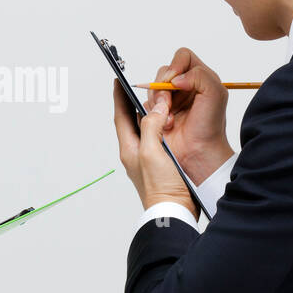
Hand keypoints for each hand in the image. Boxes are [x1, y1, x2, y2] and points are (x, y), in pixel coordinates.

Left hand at [113, 80, 196, 216]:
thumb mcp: (152, 152)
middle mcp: (136, 152)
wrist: (173, 211)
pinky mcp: (161, 163)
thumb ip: (152, 127)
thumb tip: (156, 108)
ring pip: (145, 128)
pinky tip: (168, 123)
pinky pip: (157, 138)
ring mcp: (148, 158)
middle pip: (131, 121)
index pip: (121, 116)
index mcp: (129, 148)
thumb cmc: (161, 188)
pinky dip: (161, 126)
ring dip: (148, 113)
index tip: (118, 81)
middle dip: (132, 102)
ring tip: (154, 99)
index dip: (119, 97)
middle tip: (135, 86)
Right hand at [142, 47, 233, 184]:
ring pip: (152, 88)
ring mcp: (170, 99)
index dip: (176, 65)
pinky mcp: (158, 112)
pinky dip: (153, 114)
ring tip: (170, 118)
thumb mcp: (216, 94)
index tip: (175, 82)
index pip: (182, 56)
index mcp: (199, 77)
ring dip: (159, 103)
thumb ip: (200, 76)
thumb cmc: (210, 127)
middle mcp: (183, 86)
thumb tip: (176, 77)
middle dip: (163, 88)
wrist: (198, 153)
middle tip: (170, 104)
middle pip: (163, 71)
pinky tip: (165, 124)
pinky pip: (146, 104)